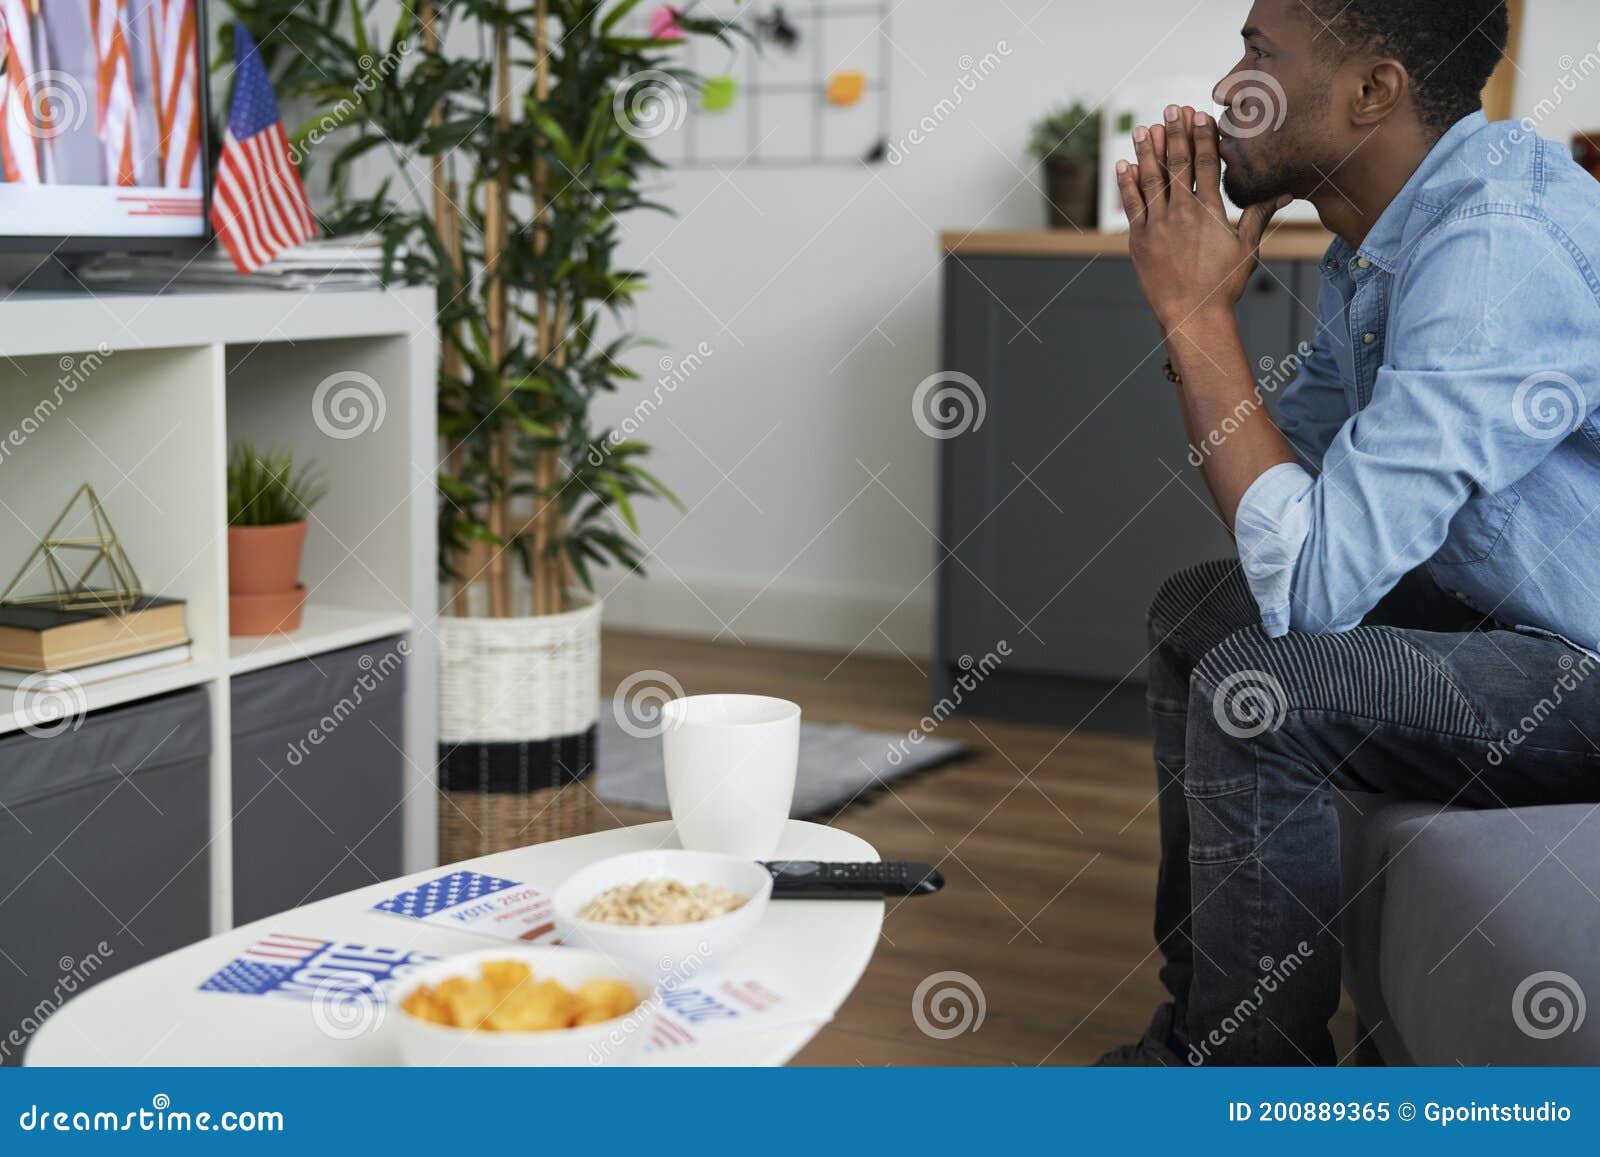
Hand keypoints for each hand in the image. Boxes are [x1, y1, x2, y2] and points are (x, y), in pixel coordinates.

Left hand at [1116, 105, 1291, 333]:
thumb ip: (1258, 215)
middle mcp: (1181, 214)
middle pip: (1177, 165)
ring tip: (1144, 127)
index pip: (1206, 165)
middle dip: (1175, 134)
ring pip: (1150, 180)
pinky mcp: (1138, 240)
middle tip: (1172, 108)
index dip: (1202, 137)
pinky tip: (1123, 164)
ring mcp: (1157, 226)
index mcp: (1209, 212)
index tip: (1199, 115)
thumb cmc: (1223, 285)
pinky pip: (1131, 205)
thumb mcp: (1247, 249)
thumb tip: (1284, 192)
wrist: (1192, 316)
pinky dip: (1126, 184)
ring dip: (1147, 151)